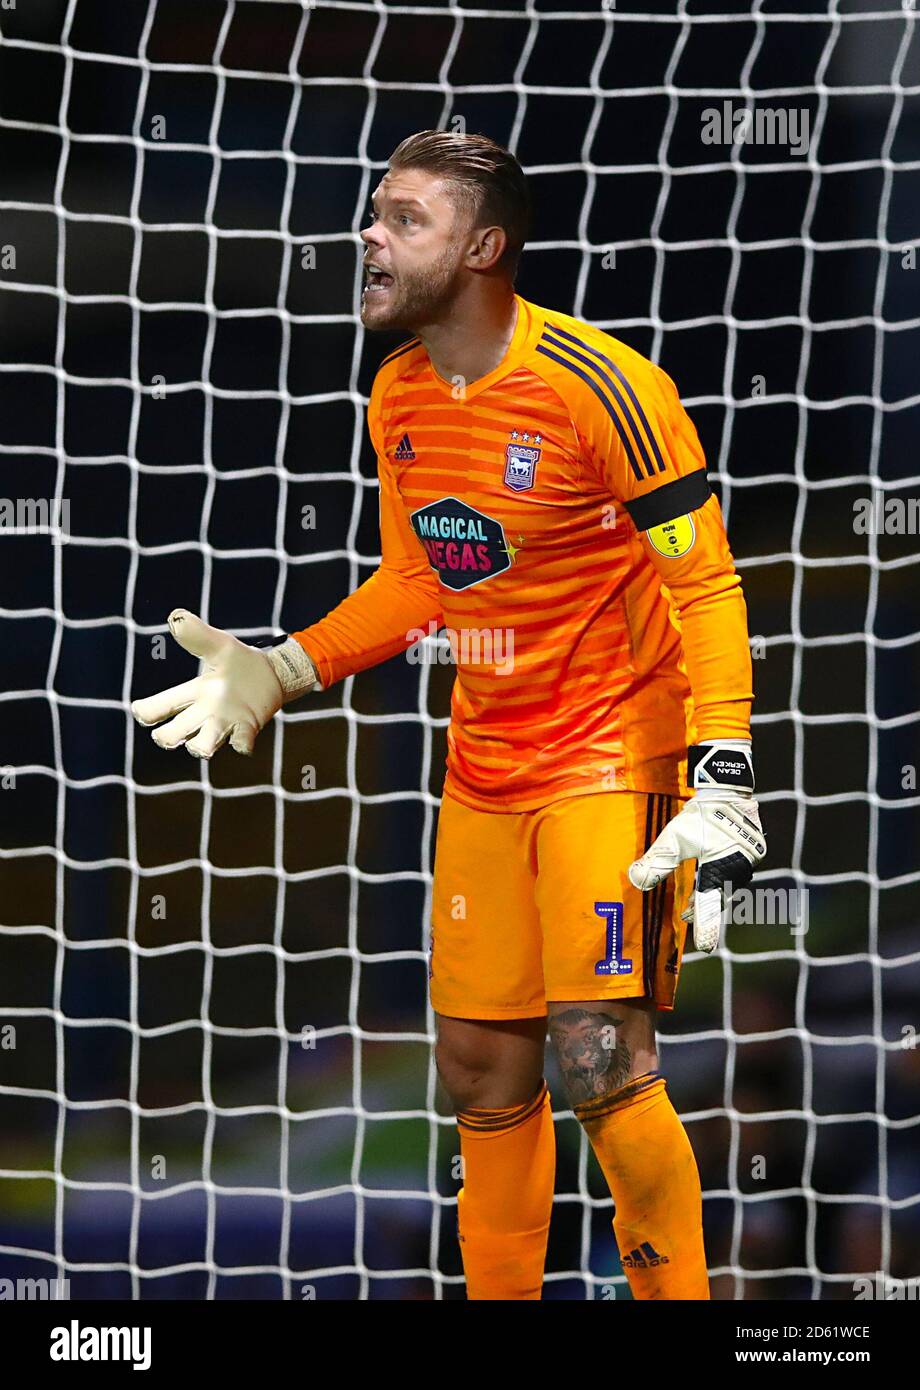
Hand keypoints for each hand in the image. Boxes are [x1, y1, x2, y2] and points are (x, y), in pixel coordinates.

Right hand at [131, 609, 315, 758]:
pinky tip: (241, 741)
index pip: (162, 705)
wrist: (271, 673)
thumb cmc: (238, 660)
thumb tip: (175, 617)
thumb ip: (198, 635)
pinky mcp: (247, 728)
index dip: (147, 711)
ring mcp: (225, 722)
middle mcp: (205, 712)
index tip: (141, 711)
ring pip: (203, 745)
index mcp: (194, 692)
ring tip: (200, 747)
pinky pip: (240, 743)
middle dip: (168, 736)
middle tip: (170, 735)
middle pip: (174, 732)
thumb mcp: (219, 645)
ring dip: (199, 747)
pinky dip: (239, 743)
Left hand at [627, 743, 766, 952]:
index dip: (705, 927)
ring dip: (710, 893)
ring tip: (693, 901)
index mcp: (721, 867)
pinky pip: (735, 872)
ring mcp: (750, 859)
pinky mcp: (754, 850)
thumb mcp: (673, 838)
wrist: (727, 787)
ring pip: (728, 885)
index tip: (704, 948)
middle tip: (685, 917)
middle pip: (719, 896)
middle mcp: (740, 867)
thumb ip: (656, 861)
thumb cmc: (699, 813)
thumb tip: (636, 880)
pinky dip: (721, 879)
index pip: (709, 903)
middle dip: (702, 908)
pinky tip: (709, 876)